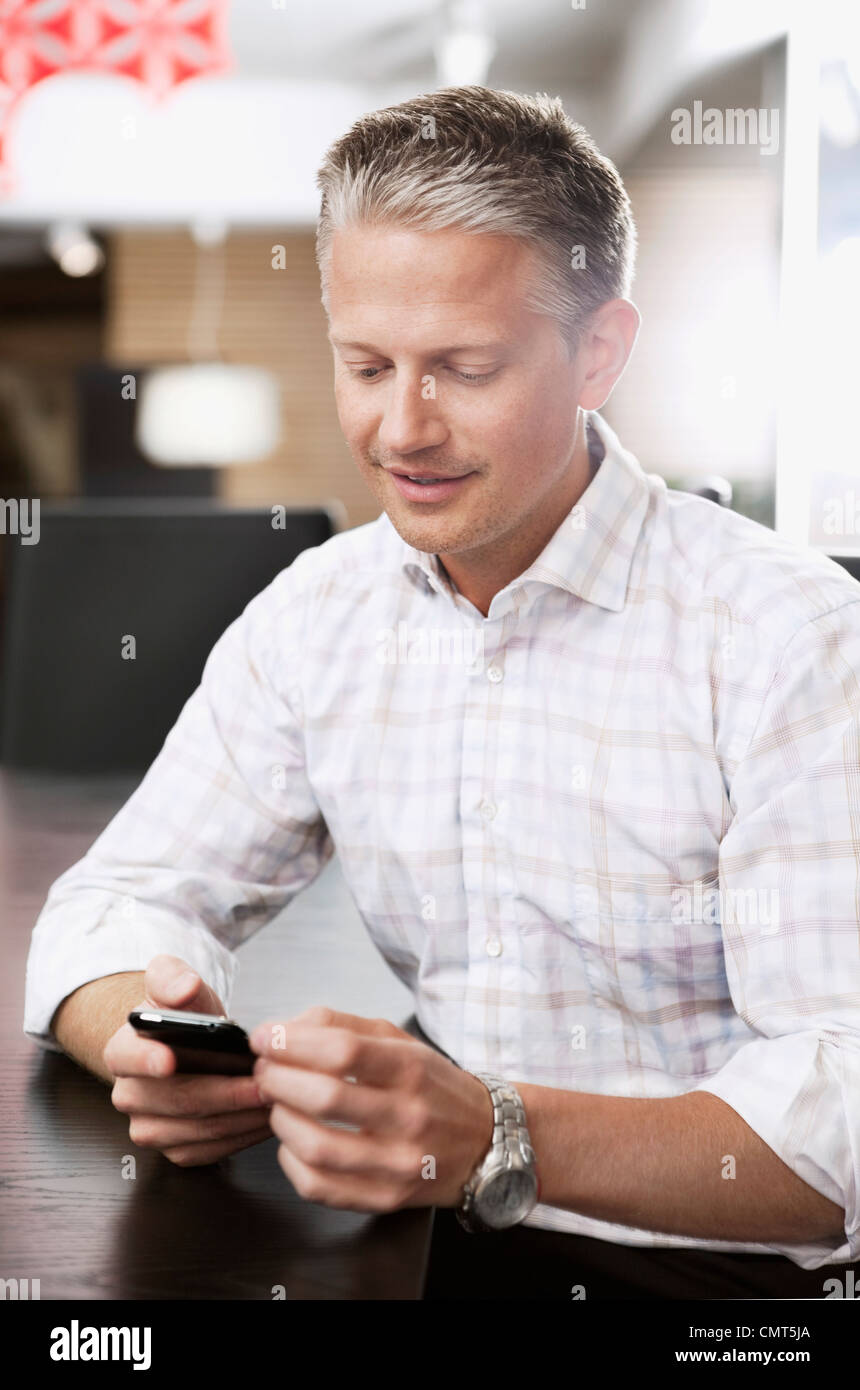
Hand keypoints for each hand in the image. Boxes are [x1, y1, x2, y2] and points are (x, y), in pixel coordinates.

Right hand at [104, 953, 271, 1165]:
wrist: (189, 1046)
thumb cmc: (184, 1016)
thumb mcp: (176, 984)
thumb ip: (173, 977)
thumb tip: (184, 987)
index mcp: (121, 1051)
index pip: (128, 1057)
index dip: (147, 1060)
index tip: (170, 1060)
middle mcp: (129, 1095)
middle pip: (178, 1099)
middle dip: (226, 1092)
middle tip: (264, 1082)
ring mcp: (149, 1127)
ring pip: (198, 1130)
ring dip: (241, 1117)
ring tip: (274, 1098)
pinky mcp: (174, 1149)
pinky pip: (210, 1151)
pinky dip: (241, 1137)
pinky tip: (265, 1118)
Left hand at [249, 1006, 494, 1211]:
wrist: (485, 1141)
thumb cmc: (434, 1087)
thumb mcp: (399, 1041)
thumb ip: (342, 1026)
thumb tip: (284, 1030)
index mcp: (412, 1069)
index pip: (342, 1050)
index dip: (292, 1041)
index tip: (265, 1037)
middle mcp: (409, 1116)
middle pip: (325, 1097)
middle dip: (277, 1078)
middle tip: (265, 1069)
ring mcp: (398, 1163)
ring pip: (316, 1146)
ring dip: (280, 1119)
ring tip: (278, 1104)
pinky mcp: (385, 1198)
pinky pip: (319, 1187)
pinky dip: (291, 1161)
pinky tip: (293, 1143)